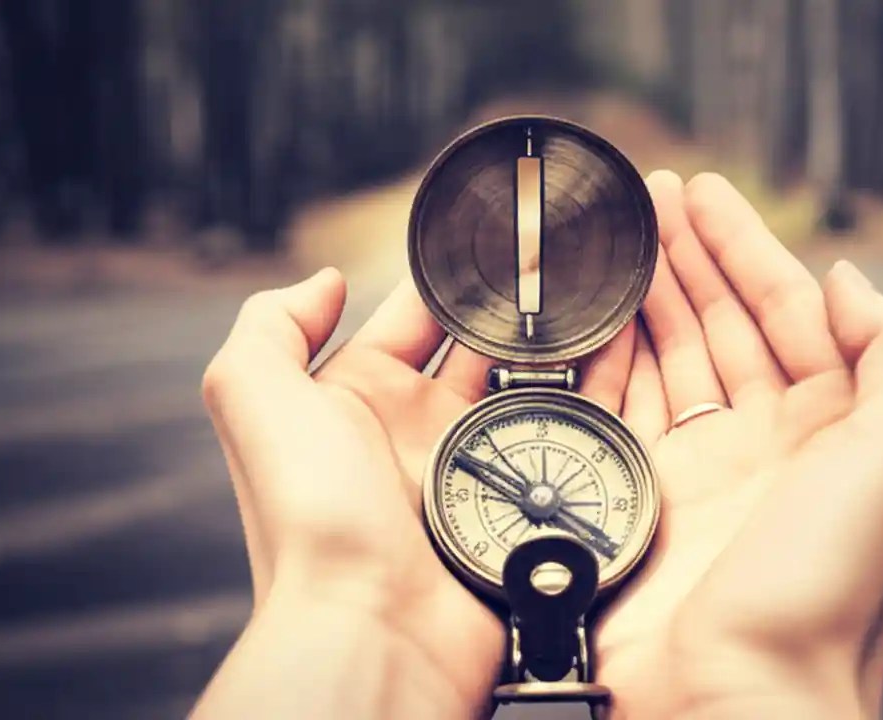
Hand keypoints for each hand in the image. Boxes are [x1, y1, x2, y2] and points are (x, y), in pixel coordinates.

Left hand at [191, 267, 638, 718]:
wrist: (375, 628)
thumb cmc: (311, 518)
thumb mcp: (255, 399)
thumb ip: (272, 325)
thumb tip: (324, 279)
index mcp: (357, 397)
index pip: (414, 315)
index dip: (455, 275)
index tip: (503, 234)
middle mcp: (416, 429)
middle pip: (486, 348)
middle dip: (525, 306)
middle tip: (575, 261)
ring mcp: (474, 469)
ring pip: (533, 388)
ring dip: (569, 348)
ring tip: (610, 300)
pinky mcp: (521, 506)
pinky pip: (566, 440)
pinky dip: (595, 403)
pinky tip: (627, 366)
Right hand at [594, 173, 882, 718]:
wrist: (738, 697)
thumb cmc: (830, 583)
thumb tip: (849, 280)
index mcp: (836, 428)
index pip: (787, 310)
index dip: (745, 246)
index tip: (700, 191)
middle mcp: (768, 447)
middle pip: (721, 325)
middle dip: (685, 257)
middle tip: (640, 197)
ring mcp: (698, 475)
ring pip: (665, 359)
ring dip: (640, 295)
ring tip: (607, 237)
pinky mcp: (635, 502)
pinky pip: (615, 408)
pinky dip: (599, 358)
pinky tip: (582, 315)